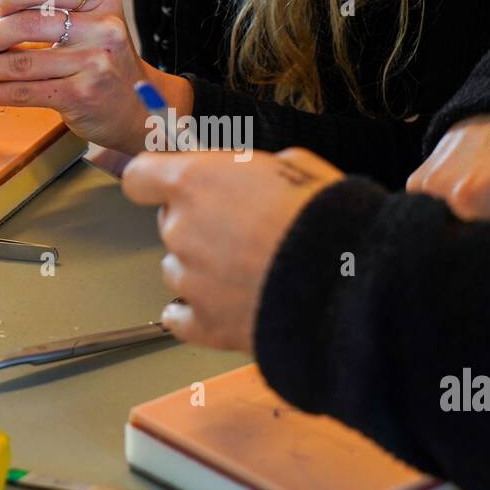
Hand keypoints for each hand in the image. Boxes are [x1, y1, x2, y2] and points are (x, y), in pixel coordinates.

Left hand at [0, 0, 193, 152]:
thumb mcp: (92, 30)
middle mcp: (102, 29)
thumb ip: (53, 12)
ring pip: (20, 61)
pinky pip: (25, 91)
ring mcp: (94, 63)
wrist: (140, 111)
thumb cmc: (107, 68)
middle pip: (27, 24)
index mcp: (103, 3)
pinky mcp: (82, 95)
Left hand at [121, 148, 344, 351]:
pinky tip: (222, 305)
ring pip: (177, 268)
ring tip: (248, 270)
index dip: (156, 181)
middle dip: (199, 224)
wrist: (349, 283)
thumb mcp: (294, 166)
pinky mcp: (204, 324)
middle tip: (243, 230)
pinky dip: (196, 312)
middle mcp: (182, 230)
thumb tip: (249, 179)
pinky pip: (179, 317)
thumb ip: (250, 171)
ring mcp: (190, 279)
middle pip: (169, 223)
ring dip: (201, 267)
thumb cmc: (326, 219)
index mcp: (196, 182)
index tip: (172, 186)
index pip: (140, 177)